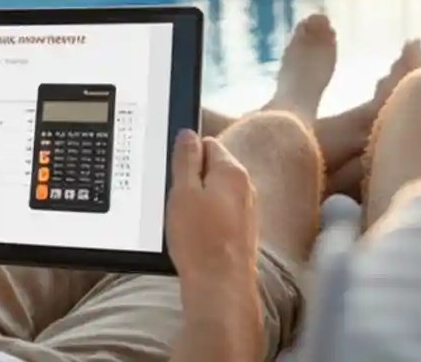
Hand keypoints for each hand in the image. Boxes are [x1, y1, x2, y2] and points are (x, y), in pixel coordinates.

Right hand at [165, 130, 263, 361]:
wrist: (221, 287)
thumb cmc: (200, 242)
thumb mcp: (182, 192)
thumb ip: (185, 159)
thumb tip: (187, 134)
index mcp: (232, 171)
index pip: (207, 144)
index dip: (185, 157)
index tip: (173, 174)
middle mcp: (246, 187)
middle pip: (212, 169)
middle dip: (192, 181)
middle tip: (176, 201)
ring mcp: (247, 211)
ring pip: (216, 193)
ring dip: (199, 203)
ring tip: (185, 224)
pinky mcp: (243, 232)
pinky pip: (221, 215)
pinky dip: (207, 222)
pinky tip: (196, 238)